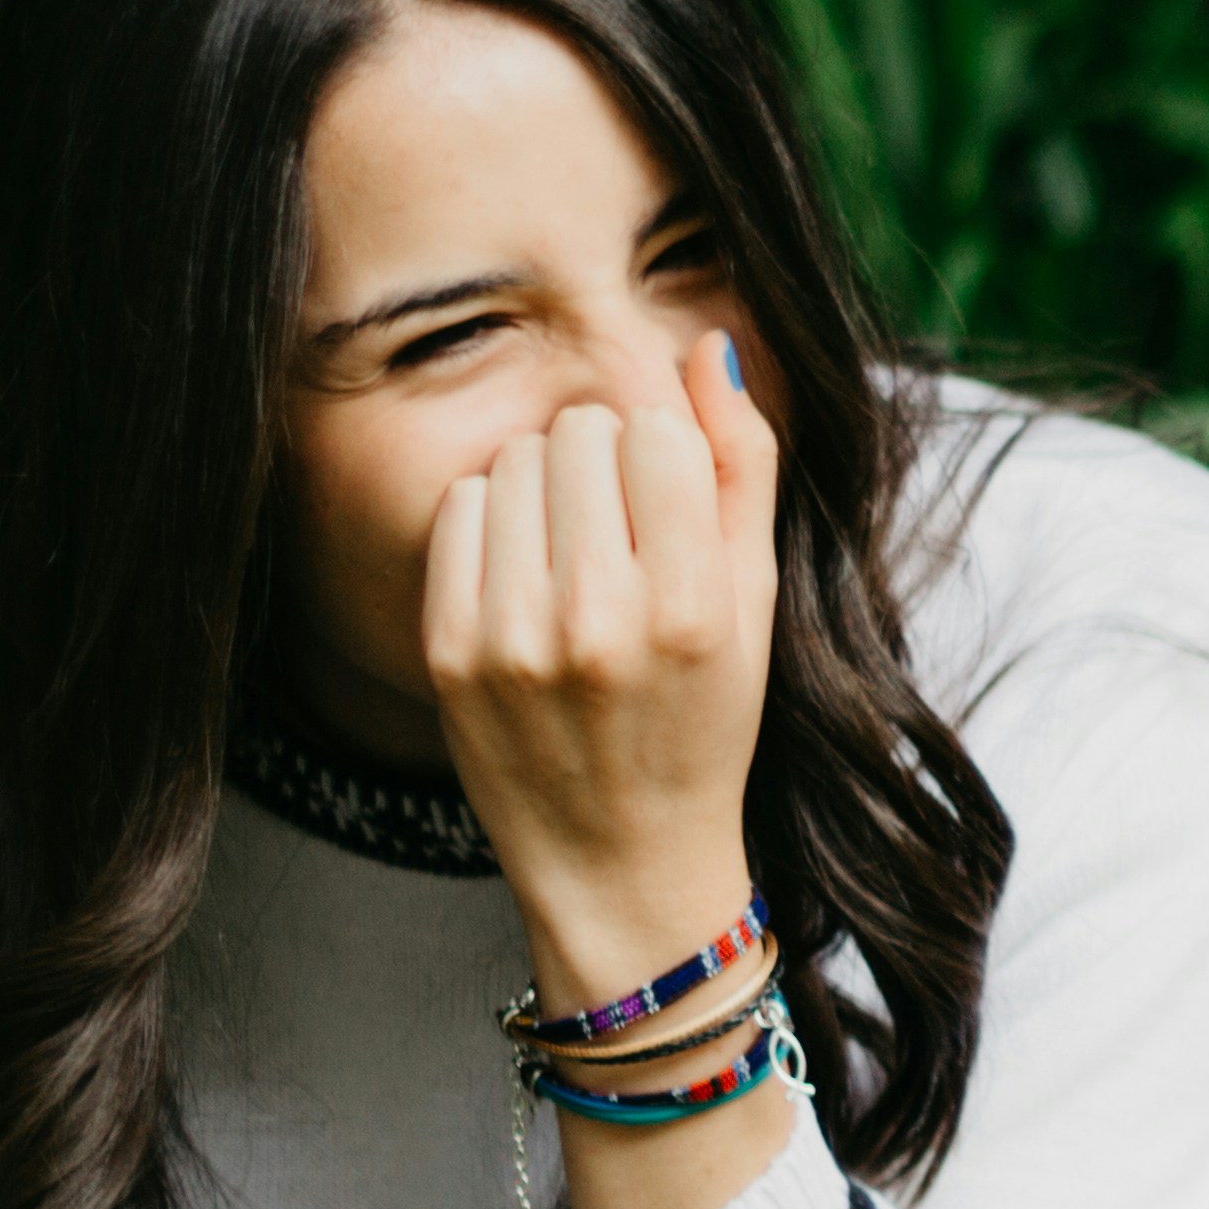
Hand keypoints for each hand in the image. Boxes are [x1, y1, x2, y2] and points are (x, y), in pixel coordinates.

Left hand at [420, 334, 781, 983]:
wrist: (622, 860)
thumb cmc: (705, 721)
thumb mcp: (757, 604)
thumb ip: (743, 468)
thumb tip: (703, 347)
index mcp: (694, 608)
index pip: (656, 431)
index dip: (664, 452)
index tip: (667, 504)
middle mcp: (601, 622)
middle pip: (580, 433)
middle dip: (603, 463)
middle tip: (619, 533)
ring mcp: (515, 639)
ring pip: (516, 460)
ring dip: (545, 487)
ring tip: (573, 557)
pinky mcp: (450, 651)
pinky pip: (462, 509)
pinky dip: (494, 525)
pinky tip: (525, 579)